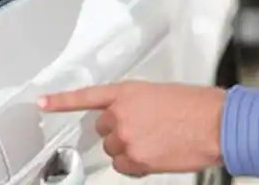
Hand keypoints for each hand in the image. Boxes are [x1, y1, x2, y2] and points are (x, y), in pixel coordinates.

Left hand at [39, 81, 226, 176]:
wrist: (215, 123)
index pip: (86, 96)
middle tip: (147, 129)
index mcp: (127, 92)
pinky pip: (125, 167)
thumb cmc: (197, 106)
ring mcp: (126, 138)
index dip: (61, 101)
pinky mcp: (135, 159)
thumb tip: (131, 119)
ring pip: (114, 150)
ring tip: (157, 141)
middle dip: (120, 131)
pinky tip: (157, 154)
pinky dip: (136, 165)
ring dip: (129, 148)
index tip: (42, 103)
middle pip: (104, 129)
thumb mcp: (160, 94)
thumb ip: (136, 104)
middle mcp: (121, 114)